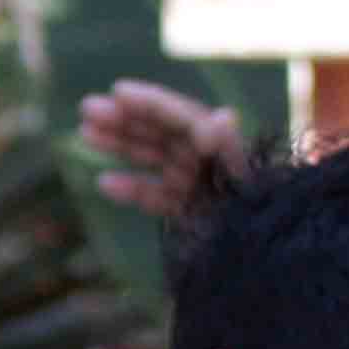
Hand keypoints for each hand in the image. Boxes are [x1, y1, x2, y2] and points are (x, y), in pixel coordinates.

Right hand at [79, 82, 247, 218]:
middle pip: (160, 131)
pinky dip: (130, 188)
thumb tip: (223, 116)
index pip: (181, 116)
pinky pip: (153, 195)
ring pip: (151, 157)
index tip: (117, 91)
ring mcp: (193, 184)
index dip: (150, 102)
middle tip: (87, 108)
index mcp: (221, 147)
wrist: (262, 257)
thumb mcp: (244, 181)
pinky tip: (104, 182)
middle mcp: (205, 159)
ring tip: (86, 133)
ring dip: (118, 145)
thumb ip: (229, 151)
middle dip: (124, 118)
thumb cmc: (253, 214)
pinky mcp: (185, 210)